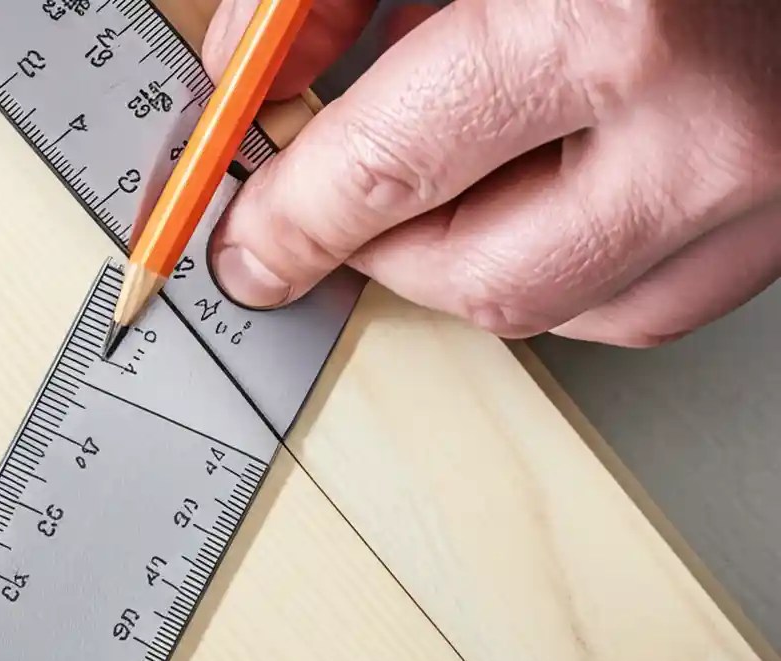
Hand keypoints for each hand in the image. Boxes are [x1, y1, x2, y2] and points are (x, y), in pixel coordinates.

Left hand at [204, 0, 780, 346]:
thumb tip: (259, 76)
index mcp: (615, 25)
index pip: (393, 171)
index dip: (294, 218)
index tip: (253, 245)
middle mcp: (710, 132)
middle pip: (478, 276)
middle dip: (381, 249)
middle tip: (336, 211)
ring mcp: (770, 191)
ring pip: (568, 310)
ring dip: (476, 261)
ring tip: (450, 176)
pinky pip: (651, 297)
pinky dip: (569, 266)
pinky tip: (540, 193)